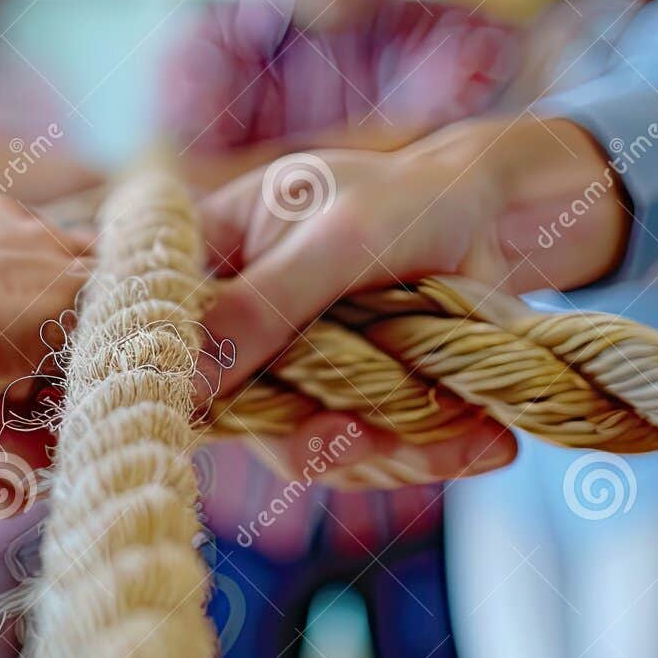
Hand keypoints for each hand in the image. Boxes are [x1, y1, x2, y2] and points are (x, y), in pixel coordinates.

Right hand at [197, 116, 626, 486]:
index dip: (177, 387)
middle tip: (365, 437)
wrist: (496, 220)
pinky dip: (426, 453)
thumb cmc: (408, 200)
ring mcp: (294, 371)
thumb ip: (261, 308)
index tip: (232, 415)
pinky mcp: (348, 405)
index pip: (161, 334)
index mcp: (211, 260)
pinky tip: (484, 441)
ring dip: (387, 451)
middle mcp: (241, 324)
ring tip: (468, 431)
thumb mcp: (336, 241)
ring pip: (306, 448)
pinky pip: (366, 457)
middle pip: (239, 412)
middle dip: (312, 438)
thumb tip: (183, 383)